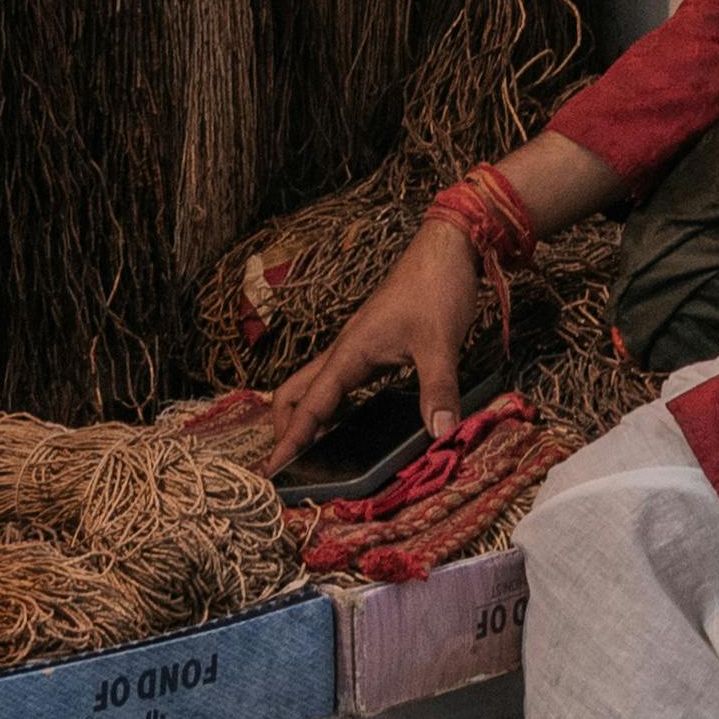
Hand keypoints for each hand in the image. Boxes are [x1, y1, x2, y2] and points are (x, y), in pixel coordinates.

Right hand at [265, 219, 486, 460]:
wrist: (447, 248)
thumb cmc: (437, 287)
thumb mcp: (440, 342)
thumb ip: (438, 389)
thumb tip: (440, 433)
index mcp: (349, 351)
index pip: (310, 405)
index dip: (290, 440)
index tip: (271, 470)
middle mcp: (345, 351)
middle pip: (295, 392)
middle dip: (286, 428)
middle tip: (290, 464)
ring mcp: (357, 347)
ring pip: (315, 386)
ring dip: (306, 417)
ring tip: (310, 453)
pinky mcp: (373, 345)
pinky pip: (339, 382)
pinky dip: (331, 406)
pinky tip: (348, 423)